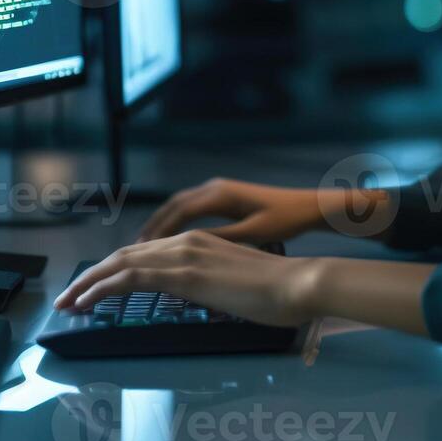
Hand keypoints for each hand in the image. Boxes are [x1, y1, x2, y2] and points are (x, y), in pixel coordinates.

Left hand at [53, 230, 322, 326]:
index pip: (145, 253)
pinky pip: (132, 278)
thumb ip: (213, 286)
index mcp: (200, 242)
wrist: (299, 284)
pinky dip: (103, 288)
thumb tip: (201, 298)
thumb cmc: (277, 290)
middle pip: (126, 255)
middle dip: (92, 276)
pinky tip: (87, 301)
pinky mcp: (186, 274)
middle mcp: (187, 241)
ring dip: (89, 283)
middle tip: (69, 297)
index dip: (115, 270)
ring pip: (122, 263)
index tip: (95, 288)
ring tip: (68, 301)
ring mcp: (186, 255)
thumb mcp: (235, 285)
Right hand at [137, 177, 385, 243]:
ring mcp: (219, 190)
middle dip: (151, 228)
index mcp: (219, 195)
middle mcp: (215, 187)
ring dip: (161, 225)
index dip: (156, 233)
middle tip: (130, 252)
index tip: (138, 253)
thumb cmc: (287, 220)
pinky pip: (191, 208)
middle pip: (172, 207)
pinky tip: (170, 240)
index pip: (177, 213)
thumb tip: (188, 247)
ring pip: (179, 206)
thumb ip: (222, 239)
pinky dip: (175, 222)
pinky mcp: (225, 196)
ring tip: (143, 248)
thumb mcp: (254, 234)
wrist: (311, 205)